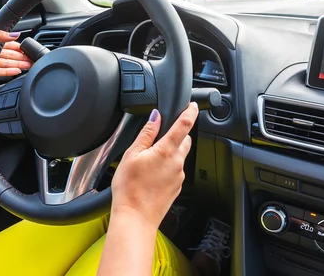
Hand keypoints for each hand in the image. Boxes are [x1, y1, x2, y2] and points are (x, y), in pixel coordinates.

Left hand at [0, 28, 32, 83]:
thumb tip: (13, 34)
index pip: (4, 42)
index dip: (16, 45)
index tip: (26, 47)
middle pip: (7, 54)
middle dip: (20, 56)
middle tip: (31, 58)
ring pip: (5, 63)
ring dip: (17, 64)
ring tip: (28, 65)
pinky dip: (8, 72)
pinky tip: (17, 71)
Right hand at [111, 102, 198, 229]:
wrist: (135, 218)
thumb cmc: (130, 188)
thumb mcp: (132, 155)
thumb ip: (146, 134)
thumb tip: (155, 117)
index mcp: (166, 150)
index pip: (184, 125)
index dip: (190, 112)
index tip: (193, 105)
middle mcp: (177, 162)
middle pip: (185, 140)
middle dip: (178, 134)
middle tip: (160, 137)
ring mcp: (179, 176)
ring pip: (180, 156)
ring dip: (170, 152)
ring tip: (149, 161)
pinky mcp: (177, 187)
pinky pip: (176, 171)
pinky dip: (167, 167)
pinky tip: (152, 175)